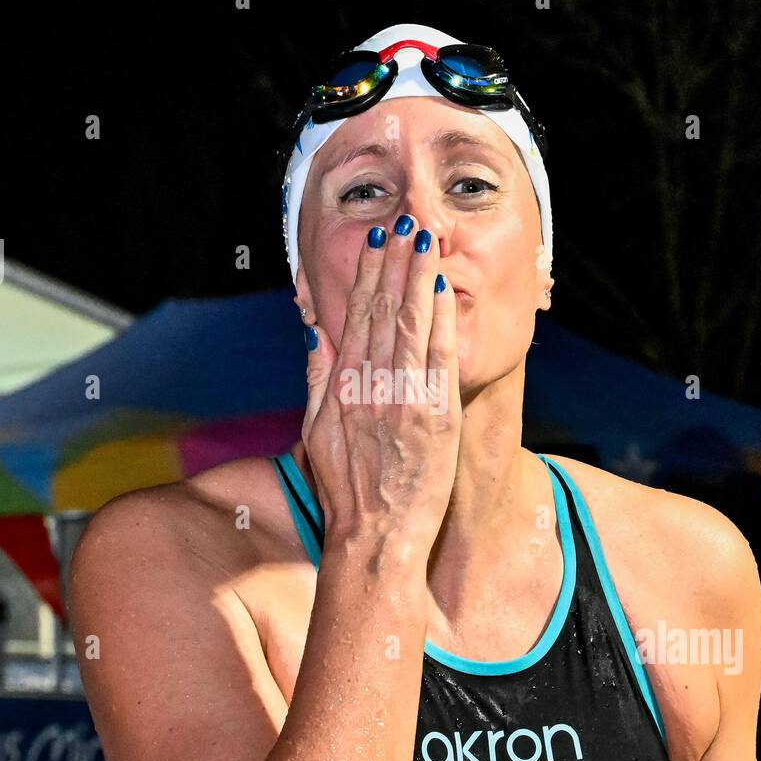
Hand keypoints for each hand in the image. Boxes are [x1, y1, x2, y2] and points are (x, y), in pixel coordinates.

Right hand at [300, 215, 461, 556]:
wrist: (375, 538)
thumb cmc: (346, 490)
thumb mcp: (316, 431)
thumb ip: (316, 376)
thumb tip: (314, 329)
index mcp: (341, 387)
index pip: (355, 317)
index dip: (367, 276)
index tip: (376, 242)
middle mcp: (370, 387)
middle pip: (383, 311)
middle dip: (395, 262)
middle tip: (405, 222)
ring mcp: (404, 401)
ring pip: (411, 325)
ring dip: (419, 278)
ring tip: (426, 240)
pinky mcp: (436, 418)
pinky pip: (439, 358)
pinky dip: (442, 321)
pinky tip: (445, 290)